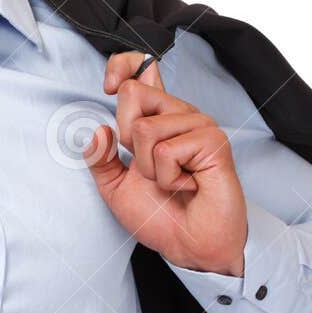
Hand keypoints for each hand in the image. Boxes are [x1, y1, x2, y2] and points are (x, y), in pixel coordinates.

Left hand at [83, 51, 246, 274]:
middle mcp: (179, 114)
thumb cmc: (161, 217)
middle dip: (128, 141)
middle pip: (134, 94)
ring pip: (145, 128)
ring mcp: (199, 125)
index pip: (142, 70)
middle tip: (150, 169)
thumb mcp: (115, 187)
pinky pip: (166, 150)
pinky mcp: (212, 141)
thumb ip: (100, 159)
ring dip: (150, 169)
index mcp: (158, 118)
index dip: (122, 66)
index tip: (109, 86)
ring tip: (172, 182)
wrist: (190, 247)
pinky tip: (188, 185)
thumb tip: (98, 131)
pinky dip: (169, 178)